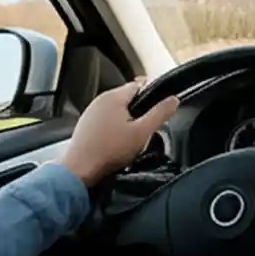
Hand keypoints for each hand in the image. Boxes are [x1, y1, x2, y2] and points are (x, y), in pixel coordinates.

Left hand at [60, 80, 179, 186]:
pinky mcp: (85, 124)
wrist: (80, 169)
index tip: (158, 112)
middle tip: (145, 129)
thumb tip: (174, 99)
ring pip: (117, 110)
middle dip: (139, 110)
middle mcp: (100, 99)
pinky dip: (114, 127)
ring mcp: (90, 112)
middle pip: (128, 98)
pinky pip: (106, 120)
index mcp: (114, 96)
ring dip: (126, 120)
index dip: (152, 96)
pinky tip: (116, 142)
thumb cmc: (111, 150)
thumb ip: (160, 114)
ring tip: (131, 138)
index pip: (140, 85)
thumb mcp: (142, 132)